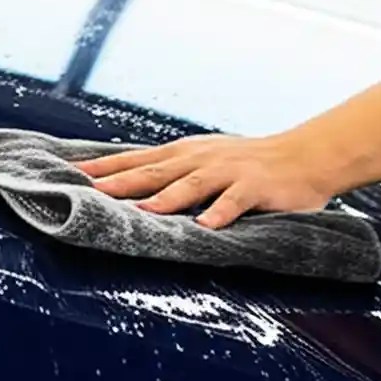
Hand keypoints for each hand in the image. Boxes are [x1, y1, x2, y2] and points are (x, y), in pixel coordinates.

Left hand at [74, 134, 336, 228]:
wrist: (306, 155)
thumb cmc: (249, 163)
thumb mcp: (205, 160)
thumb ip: (172, 173)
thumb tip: (130, 187)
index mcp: (184, 154)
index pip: (137, 159)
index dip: (106, 166)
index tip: (74, 172)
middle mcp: (200, 159)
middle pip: (155, 171)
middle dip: (123, 180)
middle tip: (93, 190)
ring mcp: (228, 171)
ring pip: (192, 184)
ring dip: (166, 198)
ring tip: (143, 210)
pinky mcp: (256, 186)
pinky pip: (235, 201)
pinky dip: (220, 212)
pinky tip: (205, 226)